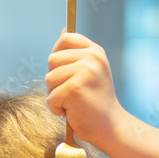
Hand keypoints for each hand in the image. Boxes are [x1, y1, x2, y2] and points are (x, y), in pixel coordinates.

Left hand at [45, 32, 125, 147]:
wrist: (109, 126)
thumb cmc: (94, 102)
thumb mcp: (89, 71)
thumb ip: (75, 54)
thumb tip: (62, 31)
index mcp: (95, 51)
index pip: (66, 38)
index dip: (58, 53)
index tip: (64, 71)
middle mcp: (92, 58)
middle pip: (52, 60)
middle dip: (55, 80)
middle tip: (71, 92)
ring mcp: (84, 72)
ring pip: (49, 79)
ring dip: (55, 95)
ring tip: (72, 102)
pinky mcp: (75, 88)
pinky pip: (51, 97)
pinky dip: (57, 108)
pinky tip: (72, 111)